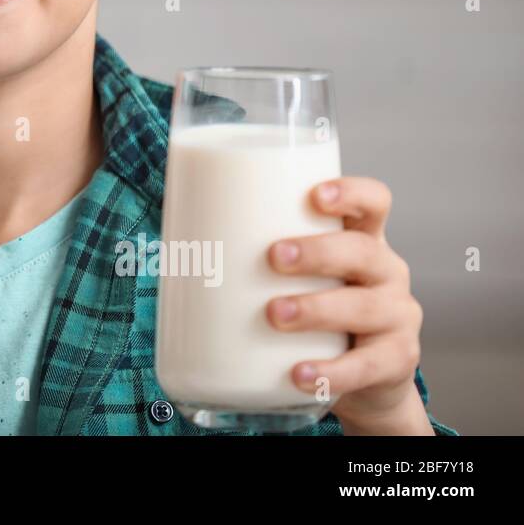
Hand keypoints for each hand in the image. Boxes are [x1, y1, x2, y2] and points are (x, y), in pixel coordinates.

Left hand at [264, 176, 432, 433]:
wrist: (365, 377)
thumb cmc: (316, 307)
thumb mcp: (298, 275)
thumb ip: (257, 255)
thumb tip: (173, 248)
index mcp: (363, 239)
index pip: (374, 202)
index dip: (351, 193)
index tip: (314, 195)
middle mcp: (386, 272)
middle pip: (363, 251)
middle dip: (318, 252)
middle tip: (273, 257)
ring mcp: (396, 317)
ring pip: (365, 307)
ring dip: (317, 309)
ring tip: (275, 313)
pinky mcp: (394, 362)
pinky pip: (367, 367)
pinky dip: (332, 372)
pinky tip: (299, 374)